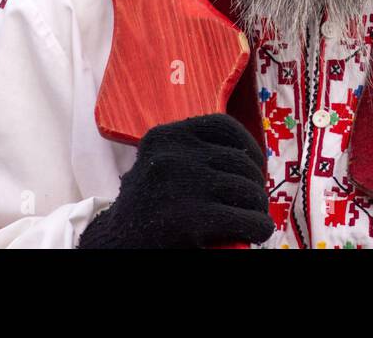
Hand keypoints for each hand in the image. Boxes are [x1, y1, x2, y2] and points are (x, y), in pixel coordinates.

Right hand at [78, 113, 272, 248]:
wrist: (114, 245)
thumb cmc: (147, 206)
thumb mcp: (161, 164)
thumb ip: (194, 152)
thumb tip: (251, 158)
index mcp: (164, 137)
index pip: (223, 126)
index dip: (248, 145)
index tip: (255, 164)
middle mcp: (172, 155)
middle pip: (240, 162)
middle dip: (254, 183)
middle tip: (252, 200)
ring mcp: (182, 187)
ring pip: (247, 190)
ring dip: (258, 207)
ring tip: (254, 216)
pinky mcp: (190, 221)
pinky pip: (245, 219)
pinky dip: (259, 226)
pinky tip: (256, 232)